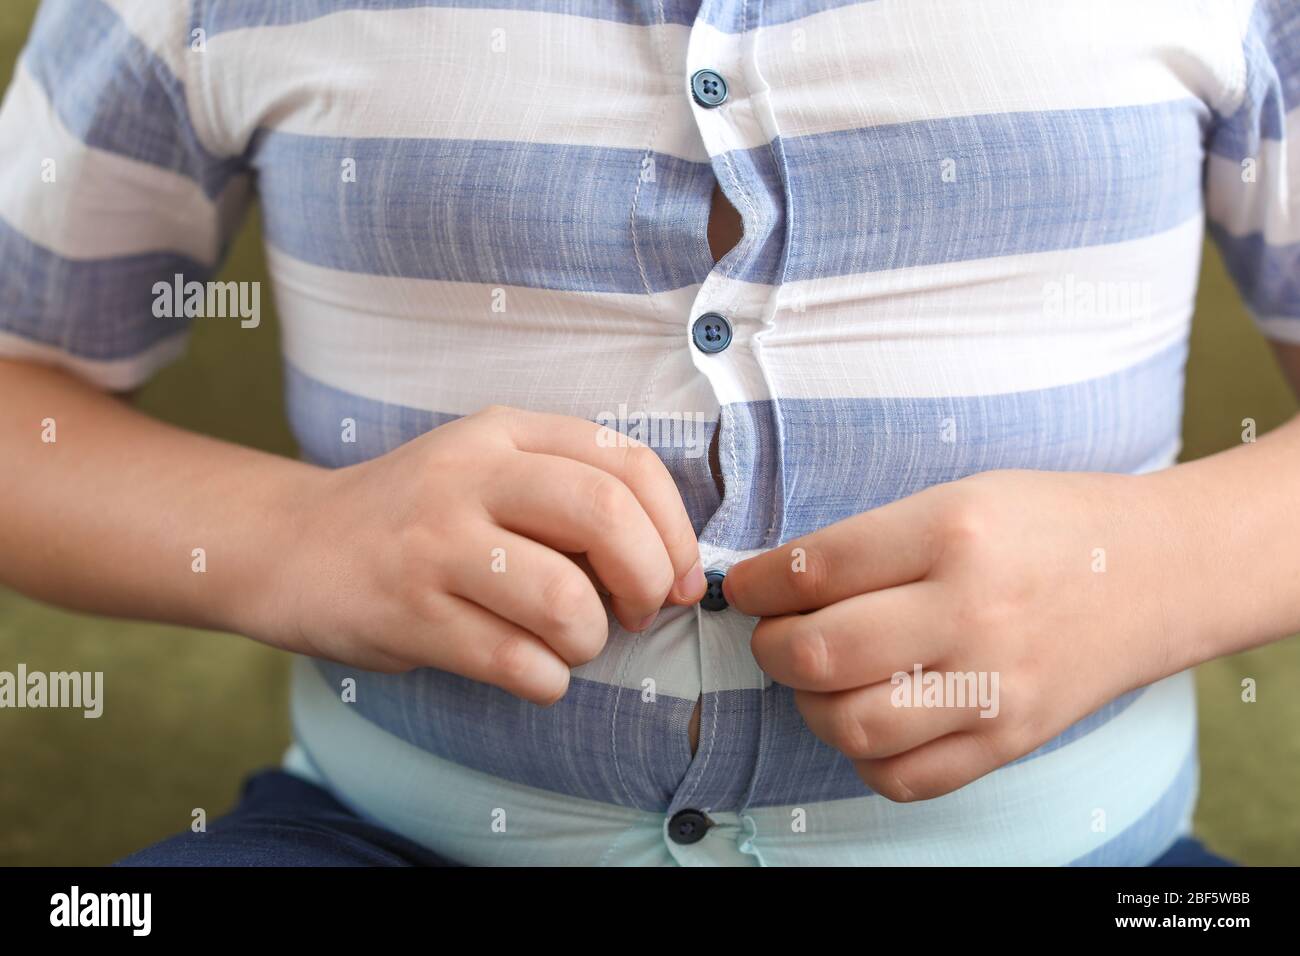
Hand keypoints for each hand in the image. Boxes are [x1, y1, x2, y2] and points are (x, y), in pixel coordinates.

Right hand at [262, 405, 705, 704]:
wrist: (293, 544)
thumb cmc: (419, 519)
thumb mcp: (489, 469)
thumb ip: (572, 493)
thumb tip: (676, 569)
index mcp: (505, 432)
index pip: (628, 464)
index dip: (676, 531)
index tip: (681, 580)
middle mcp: (470, 475)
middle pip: (606, 517)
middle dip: (648, 580)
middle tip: (637, 613)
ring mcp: (435, 544)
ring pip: (564, 601)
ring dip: (590, 641)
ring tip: (568, 643)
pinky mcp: (408, 614)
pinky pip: (517, 663)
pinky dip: (547, 681)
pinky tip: (531, 672)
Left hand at [724, 469, 1200, 801]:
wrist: (1159, 571)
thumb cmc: (1048, 524)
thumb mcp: (960, 495)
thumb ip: (872, 541)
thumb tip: (777, 584)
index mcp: (953, 530)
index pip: (817, 568)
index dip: (758, 583)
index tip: (743, 588)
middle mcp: (972, 611)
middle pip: (823, 654)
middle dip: (770, 648)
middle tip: (773, 635)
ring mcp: (996, 686)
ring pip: (853, 726)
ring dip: (810, 706)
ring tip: (818, 679)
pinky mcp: (1012, 740)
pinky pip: (906, 777)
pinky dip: (864, 757)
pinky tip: (868, 720)